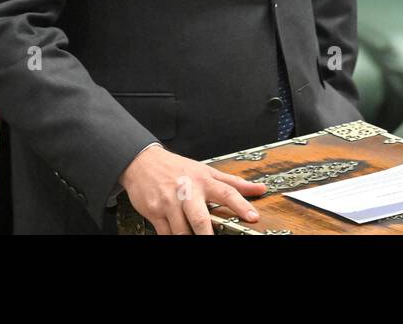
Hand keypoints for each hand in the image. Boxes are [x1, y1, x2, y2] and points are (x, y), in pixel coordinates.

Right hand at [119, 145, 266, 234]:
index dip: (242, 205)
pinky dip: (174, 237)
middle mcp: (187, 191)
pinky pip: (166, 233)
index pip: (227, 192)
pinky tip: (180, 236)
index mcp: (203, 180)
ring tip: (195, 237)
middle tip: (213, 239)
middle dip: (207, 234)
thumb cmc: (177, 168)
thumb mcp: (206, 170)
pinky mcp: (155, 212)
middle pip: (200, 217)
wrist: (143, 162)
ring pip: (182, 230)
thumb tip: (259, 189)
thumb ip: (233, 182)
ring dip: (189, 238)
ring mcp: (169, 203)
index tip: (253, 217)